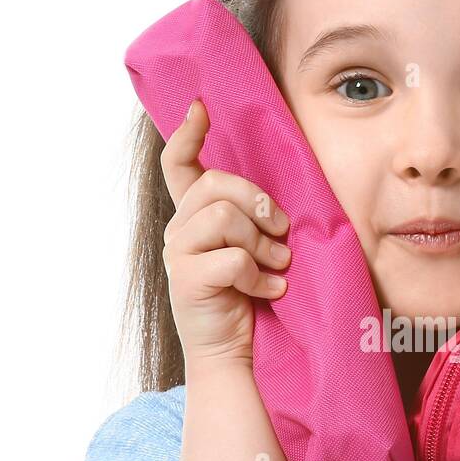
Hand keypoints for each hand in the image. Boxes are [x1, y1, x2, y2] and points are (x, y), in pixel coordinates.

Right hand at [160, 98, 291, 365]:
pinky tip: (270, 291)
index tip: (201, 108)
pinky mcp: (188, 281)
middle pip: (217, 185)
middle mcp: (178, 230)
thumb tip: (273, 195)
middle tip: (282, 231)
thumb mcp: (248, 247)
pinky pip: (234, 259)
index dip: (186, 134)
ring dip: (262, 242)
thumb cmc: (245, 296)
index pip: (177, 165)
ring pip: (224, 217)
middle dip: (259, 203)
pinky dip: (261, 277)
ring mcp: (179, 255)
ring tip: (276, 265)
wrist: (229, 353)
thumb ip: (249, 216)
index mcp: (192, 217)